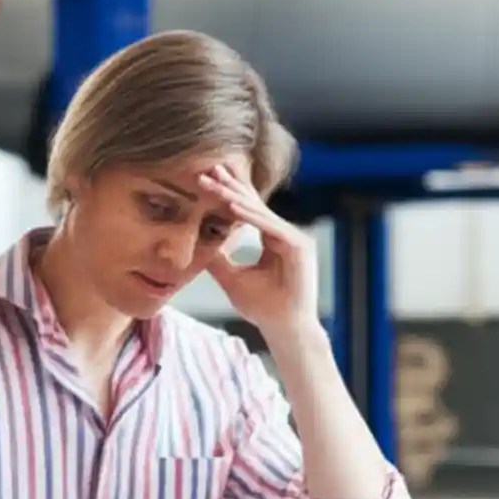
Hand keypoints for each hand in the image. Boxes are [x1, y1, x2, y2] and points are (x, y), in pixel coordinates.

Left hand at [200, 165, 319, 334]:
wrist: (285, 329)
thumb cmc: (264, 308)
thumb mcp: (232, 278)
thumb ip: (220, 259)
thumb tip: (198, 246)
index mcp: (274, 240)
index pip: (249, 212)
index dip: (228, 196)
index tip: (206, 181)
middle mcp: (287, 235)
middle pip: (255, 206)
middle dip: (231, 187)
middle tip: (209, 169)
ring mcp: (296, 239)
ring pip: (261, 214)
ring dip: (236, 198)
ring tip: (216, 184)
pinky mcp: (299, 247)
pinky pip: (271, 228)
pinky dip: (251, 217)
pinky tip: (232, 207)